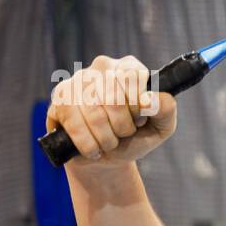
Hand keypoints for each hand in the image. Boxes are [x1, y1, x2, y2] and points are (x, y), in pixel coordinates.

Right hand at [47, 55, 176, 165]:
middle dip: (123, 126)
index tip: (139, 120)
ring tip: (109, 142)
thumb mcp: (160, 127)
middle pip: (114, 97)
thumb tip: (151, 98)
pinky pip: (74, 122)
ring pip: (93, 112)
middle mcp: (102, 67)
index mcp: (129, 67)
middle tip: (123, 133)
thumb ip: (166, 110)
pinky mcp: (59, 98)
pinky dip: (88, 144)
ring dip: (106, 138)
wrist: (107, 159)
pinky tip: (92, 147)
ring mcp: (78, 80)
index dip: (138, 107)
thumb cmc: (135, 138)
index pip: (134, 76)